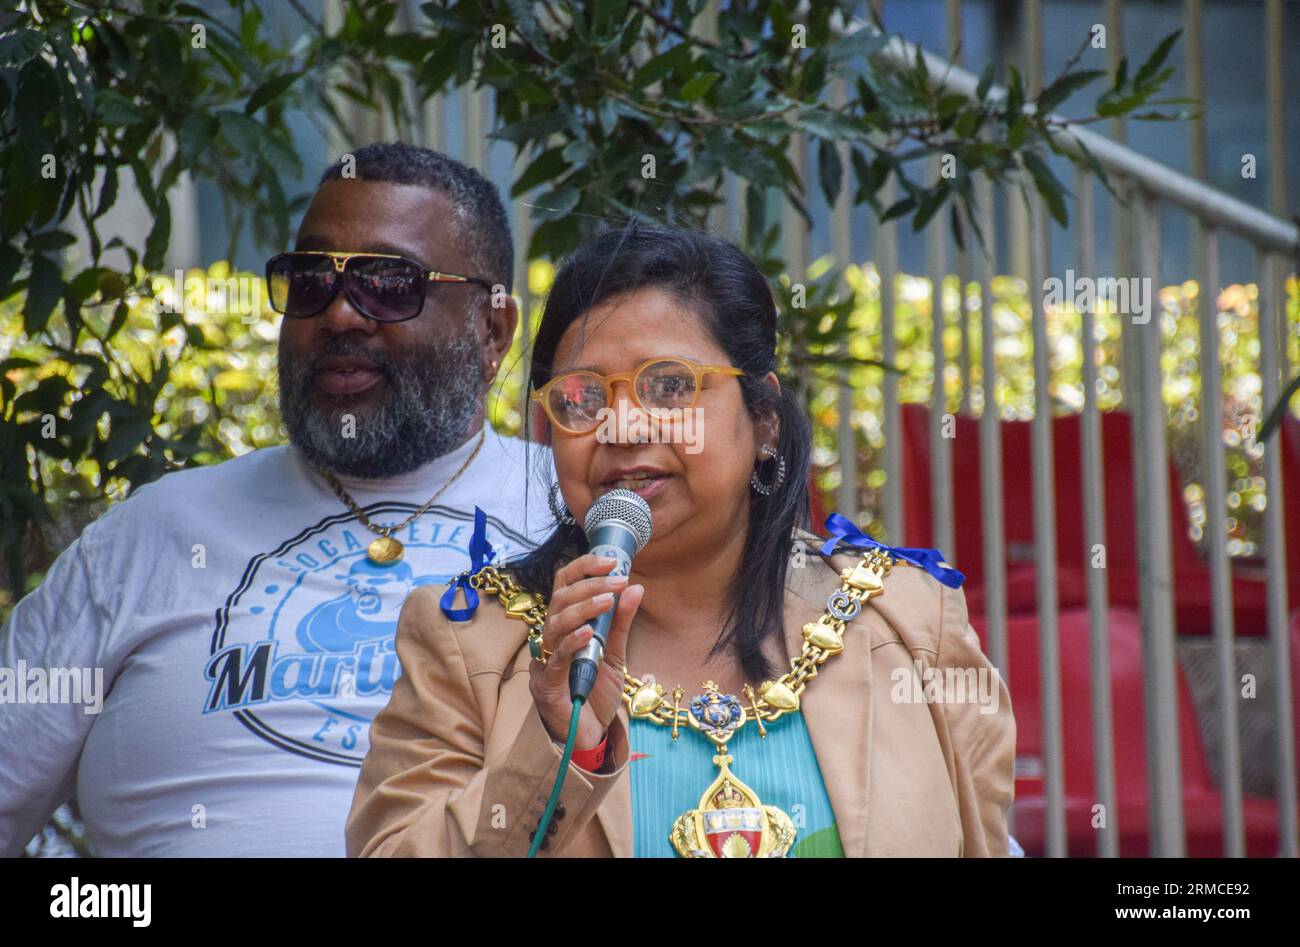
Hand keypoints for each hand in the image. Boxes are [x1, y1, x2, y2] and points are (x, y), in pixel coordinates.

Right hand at [529, 552, 644, 751]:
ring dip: (583, 608)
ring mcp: (545, 661)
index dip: (584, 568)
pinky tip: (588, 633)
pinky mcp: (547, 685)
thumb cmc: (594, 693)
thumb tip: (635, 587)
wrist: (588, 736)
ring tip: (608, 600)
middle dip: (590, 585)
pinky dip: (571, 642)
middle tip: (618, 578)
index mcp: (564, 626)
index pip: (564, 585)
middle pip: (559, 599)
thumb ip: (620, 623)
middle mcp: (550, 639)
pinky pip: (555, 658)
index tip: (612, 560)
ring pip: (555, 623)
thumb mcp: (614, 654)